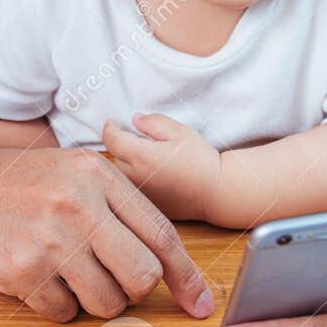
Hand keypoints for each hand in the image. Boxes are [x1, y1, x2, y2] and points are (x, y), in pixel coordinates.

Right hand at [0, 145, 214, 322]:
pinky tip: (36, 278)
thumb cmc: (12, 182)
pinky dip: (56, 306)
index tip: (200, 303)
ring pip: (107, 302)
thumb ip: (115, 202)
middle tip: (110, 282)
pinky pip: (64, 313)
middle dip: (132, 290)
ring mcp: (48, 240)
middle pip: (142, 276)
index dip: (186, 276)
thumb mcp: (69, 168)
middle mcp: (78, 204)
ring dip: (93, 300)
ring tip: (66, 274)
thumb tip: (166, 260)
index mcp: (96, 174)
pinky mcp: (20, 272)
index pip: (161, 234)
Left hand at [102, 114, 220, 222]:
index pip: (111, 139)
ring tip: (149, 158)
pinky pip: (131, 188)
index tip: (112, 122)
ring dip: (127, 163)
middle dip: (122, 145)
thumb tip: (134, 120)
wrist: (216, 193)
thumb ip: (153, 122)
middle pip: (114, 156)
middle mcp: (135, 178)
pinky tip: (155, 175)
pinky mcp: (145, 205)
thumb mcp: (180, 132)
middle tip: (140, 139)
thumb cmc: (201, 160)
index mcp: (141, 156)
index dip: (109, 128)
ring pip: (120, 174)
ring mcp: (139, 194)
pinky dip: (136, 179)